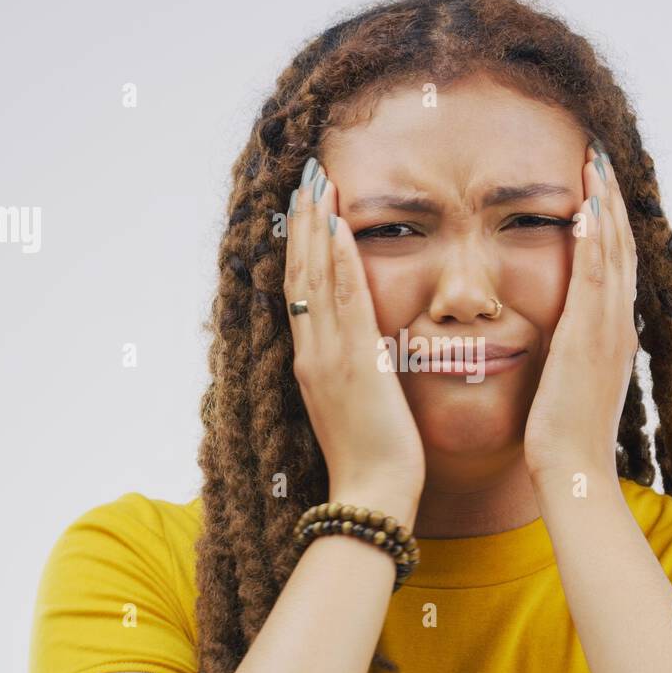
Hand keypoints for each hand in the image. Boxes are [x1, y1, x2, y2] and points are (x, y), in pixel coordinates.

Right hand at [284, 158, 425, 509]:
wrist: (371, 495)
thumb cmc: (371, 459)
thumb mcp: (355, 405)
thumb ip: (354, 371)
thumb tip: (366, 348)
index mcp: (311, 362)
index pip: (301, 291)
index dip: (300, 245)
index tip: (305, 207)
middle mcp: (311, 352)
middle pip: (300, 273)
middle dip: (302, 222)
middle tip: (306, 177)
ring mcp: (327, 355)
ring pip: (316, 277)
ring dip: (317, 226)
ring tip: (318, 183)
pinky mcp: (353, 362)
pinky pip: (345, 300)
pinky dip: (340, 260)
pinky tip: (339, 226)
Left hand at [523, 142, 638, 483]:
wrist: (572, 470)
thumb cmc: (561, 436)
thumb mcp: (567, 383)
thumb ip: (568, 354)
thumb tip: (558, 339)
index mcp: (612, 334)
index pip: (614, 264)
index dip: (608, 222)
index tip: (595, 186)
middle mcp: (618, 325)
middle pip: (620, 246)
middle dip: (609, 199)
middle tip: (598, 156)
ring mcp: (608, 330)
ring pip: (613, 252)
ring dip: (603, 204)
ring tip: (593, 163)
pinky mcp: (590, 338)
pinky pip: (596, 278)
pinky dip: (594, 241)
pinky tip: (585, 208)